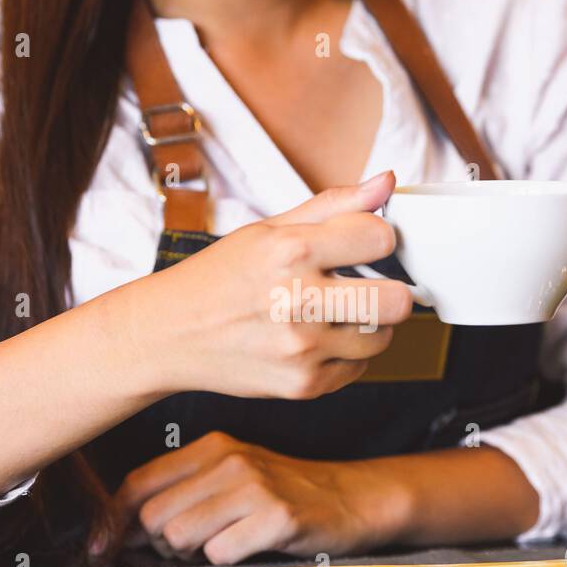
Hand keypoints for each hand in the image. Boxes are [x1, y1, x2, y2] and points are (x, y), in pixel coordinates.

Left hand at [111, 432, 411, 564]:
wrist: (353, 498)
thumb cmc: (285, 492)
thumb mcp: (233, 474)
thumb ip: (182, 491)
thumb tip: (123, 529)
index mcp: (212, 447)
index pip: (138, 482)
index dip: (114, 521)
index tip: (104, 548)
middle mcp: (229, 460)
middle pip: (154, 516)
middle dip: (160, 544)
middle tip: (189, 548)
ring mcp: (254, 487)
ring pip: (179, 536)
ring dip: (192, 555)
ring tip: (221, 545)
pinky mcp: (277, 516)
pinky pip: (220, 554)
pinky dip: (226, 561)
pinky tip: (250, 548)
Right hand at [139, 171, 413, 400]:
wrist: (169, 335)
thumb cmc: (220, 278)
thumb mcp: (268, 230)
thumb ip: (333, 206)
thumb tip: (387, 181)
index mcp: (289, 252)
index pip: (380, 237)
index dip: (378, 237)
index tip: (364, 244)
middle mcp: (297, 302)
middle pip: (397, 301)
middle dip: (391, 290)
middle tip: (369, 286)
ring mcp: (302, 350)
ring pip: (382, 338)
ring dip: (368, 324)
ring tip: (334, 313)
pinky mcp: (303, 385)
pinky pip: (358, 368)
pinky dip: (345, 354)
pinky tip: (314, 339)